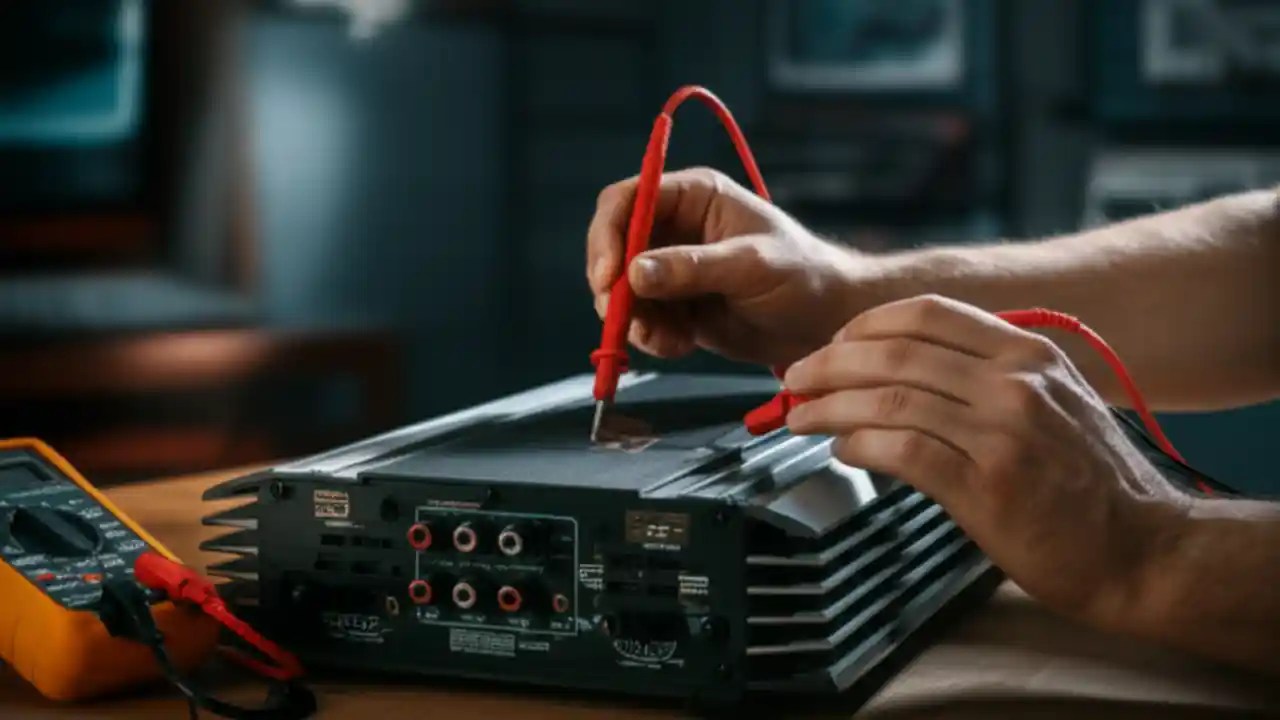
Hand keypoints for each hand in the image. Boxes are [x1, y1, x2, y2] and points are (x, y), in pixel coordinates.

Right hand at [587, 167, 865, 366]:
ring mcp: (672, 268)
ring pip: (621, 290)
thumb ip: (693, 268)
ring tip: (668, 340)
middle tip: (624, 320)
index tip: (606, 278)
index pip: (626, 201)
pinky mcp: (675, 306)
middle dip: (613, 287)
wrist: (826, 324)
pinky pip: (640, 319)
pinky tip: (681, 346)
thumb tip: (635, 272)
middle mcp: (675, 227)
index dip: (607, 236)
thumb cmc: (802, 276)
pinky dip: (651, 337)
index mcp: (693, 197)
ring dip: (634, 319)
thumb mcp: (750, 266)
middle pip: (613, 247)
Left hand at [783, 294, 1191, 628]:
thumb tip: (901, 373)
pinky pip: (904, 452)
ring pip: (890, 399)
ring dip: (831, 406)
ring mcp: (1003, 434)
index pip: (928, 313)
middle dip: (831, 363)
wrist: (1145, 550)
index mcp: (1027, 355)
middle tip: (794, 380)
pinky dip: (861, 446)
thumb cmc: (1089, 484)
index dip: (866, 325)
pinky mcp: (989, 487)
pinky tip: (842, 451)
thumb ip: (987, 379)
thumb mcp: (1052, 403)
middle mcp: (1015, 383)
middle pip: (897, 352)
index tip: (833, 345)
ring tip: (801, 417)